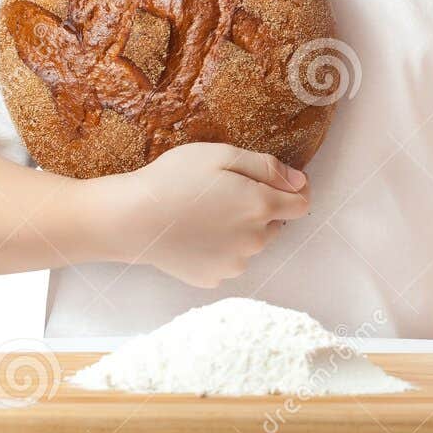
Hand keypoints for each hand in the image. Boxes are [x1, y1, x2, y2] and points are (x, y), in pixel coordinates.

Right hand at [96, 142, 309, 288]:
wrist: (131, 219)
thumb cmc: (174, 179)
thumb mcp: (222, 155)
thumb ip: (267, 167)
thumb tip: (299, 181)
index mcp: (260, 207)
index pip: (301, 204)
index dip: (293, 190)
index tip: (275, 182)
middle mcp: (255, 241)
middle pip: (275, 224)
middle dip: (261, 208)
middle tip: (225, 193)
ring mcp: (234, 263)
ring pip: (252, 243)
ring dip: (241, 229)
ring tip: (205, 214)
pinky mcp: (214, 278)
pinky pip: (229, 259)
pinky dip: (220, 248)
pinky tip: (195, 234)